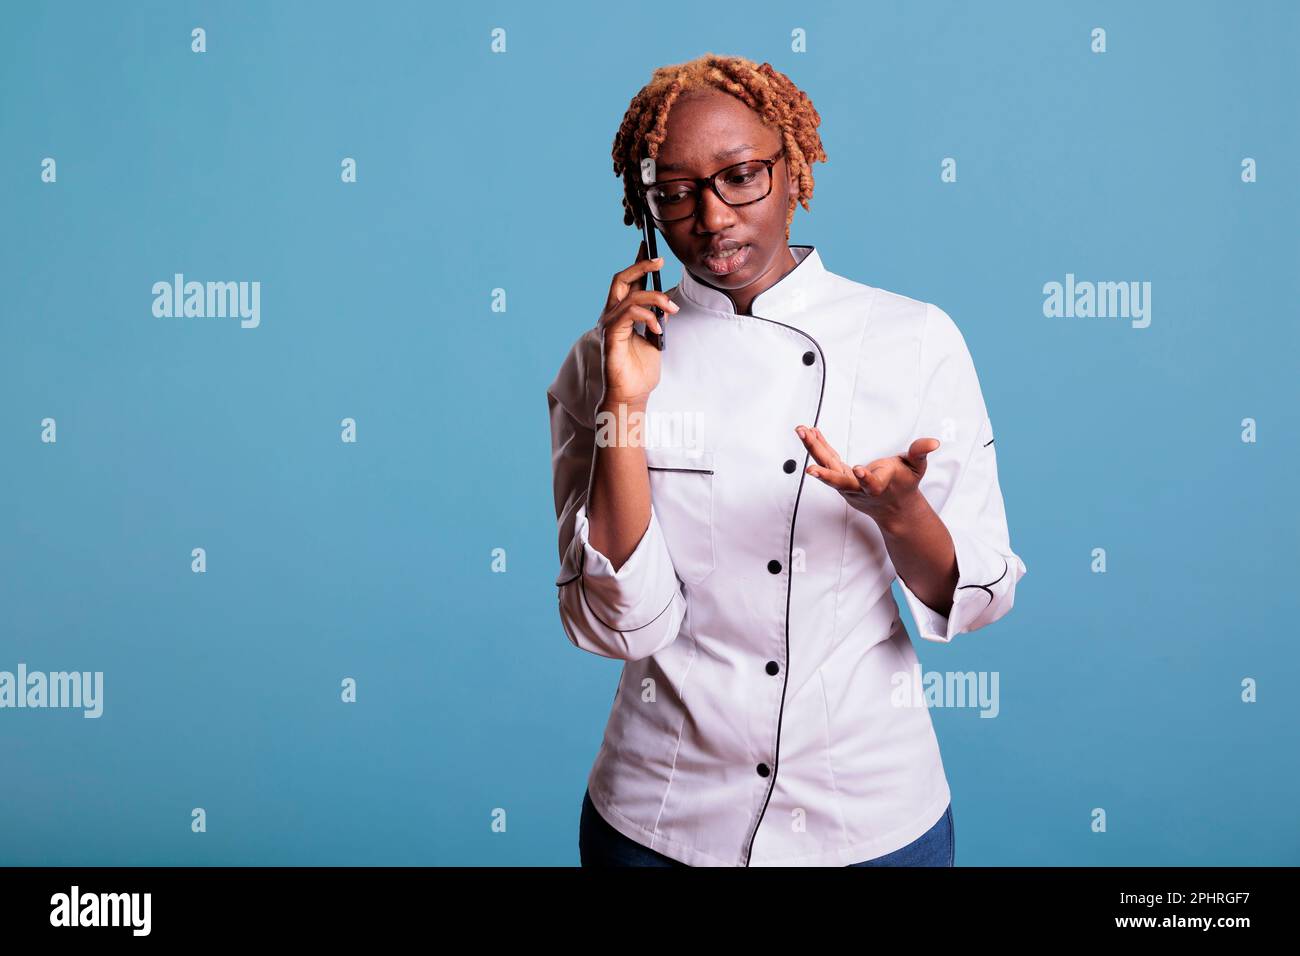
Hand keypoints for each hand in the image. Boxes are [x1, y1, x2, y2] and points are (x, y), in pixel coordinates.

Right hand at [597, 238, 679, 407]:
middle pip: (620, 279)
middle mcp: (612, 316)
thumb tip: (666, 305)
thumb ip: (657, 320)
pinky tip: (658, 328)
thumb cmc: (640, 371)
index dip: (638, 263)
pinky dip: (647, 316)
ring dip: (655, 298)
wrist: (632, 395)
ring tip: (671, 310)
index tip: (649, 247)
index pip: (628, 282)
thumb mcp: (655, 340)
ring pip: (629, 295)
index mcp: (622, 315)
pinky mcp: (611, 336)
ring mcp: (609, 325)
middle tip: (659, 260)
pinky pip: (628, 314)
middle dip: (640, 266)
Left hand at [796, 425, 937, 532]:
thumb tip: (933, 442)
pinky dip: (818, 445)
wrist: (893, 509)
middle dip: (825, 473)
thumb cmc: (905, 484)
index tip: (858, 470)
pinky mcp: (839, 477)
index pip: (871, 484)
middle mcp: (859, 488)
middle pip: (839, 479)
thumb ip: (920, 453)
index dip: (865, 478)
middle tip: (810, 468)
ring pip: (827, 467)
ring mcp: (846, 485)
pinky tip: (809, 431)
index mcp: (880, 485)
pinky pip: (826, 460)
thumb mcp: (916, 468)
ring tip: (802, 431)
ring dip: (813, 449)